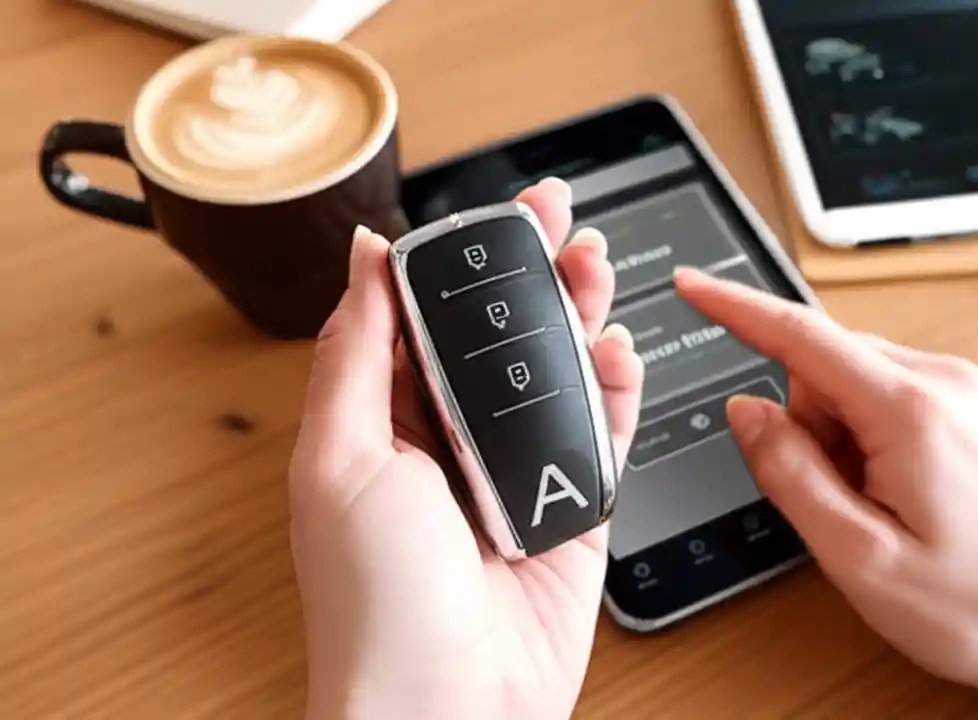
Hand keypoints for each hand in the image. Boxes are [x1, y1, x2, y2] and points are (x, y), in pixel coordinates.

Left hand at [288, 179, 642, 719]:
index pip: (424, 317)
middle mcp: (449, 443)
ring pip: (554, 372)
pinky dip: (616, 387)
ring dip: (577, 313)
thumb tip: (364, 257)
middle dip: (530, 271)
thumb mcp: (341, 458)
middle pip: (499, 335)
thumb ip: (355, 351)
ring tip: (593, 263)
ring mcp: (513, 473)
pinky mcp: (570, 507)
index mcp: (382, 424)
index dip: (460, 258)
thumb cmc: (374, 606)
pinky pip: (601, 432)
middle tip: (558, 218)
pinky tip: (617, 348)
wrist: (448, 709)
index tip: (493, 213)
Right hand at [674, 268, 977, 718]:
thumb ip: (790, 474)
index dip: (735, 307)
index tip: (690, 284)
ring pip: (849, 385)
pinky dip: (868, 443)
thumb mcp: (859, 557)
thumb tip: (746, 411)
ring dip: (839, 443)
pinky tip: (899, 498)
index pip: (800, 335)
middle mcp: (942, 382)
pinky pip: (883, 401)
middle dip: (805, 429)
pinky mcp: (968, 408)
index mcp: (911, 410)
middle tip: (841, 505)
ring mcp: (961, 392)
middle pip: (821, 368)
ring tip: (880, 511)